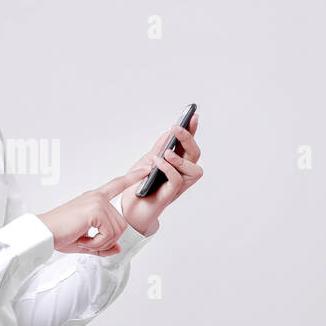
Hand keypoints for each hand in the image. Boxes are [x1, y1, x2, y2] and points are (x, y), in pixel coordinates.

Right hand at [38, 165, 155, 256]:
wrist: (43, 234)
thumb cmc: (59, 234)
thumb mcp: (85, 243)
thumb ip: (103, 245)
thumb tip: (118, 248)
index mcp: (93, 200)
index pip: (116, 185)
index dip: (132, 178)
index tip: (146, 169)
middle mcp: (97, 198)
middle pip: (122, 224)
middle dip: (107, 240)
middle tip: (87, 241)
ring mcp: (97, 202)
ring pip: (117, 231)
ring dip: (101, 242)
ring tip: (84, 240)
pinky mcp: (95, 210)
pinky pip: (109, 234)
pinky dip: (97, 243)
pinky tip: (84, 240)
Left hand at [121, 112, 203, 236]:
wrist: (129, 210)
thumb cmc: (140, 187)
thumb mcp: (147, 161)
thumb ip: (160, 148)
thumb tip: (169, 132)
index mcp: (177, 164)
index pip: (188, 145)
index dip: (193, 130)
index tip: (193, 115)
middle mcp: (182, 174)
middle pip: (195, 154)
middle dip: (188, 139)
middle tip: (176, 128)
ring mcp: (178, 185)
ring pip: (194, 169)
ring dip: (181, 157)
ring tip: (167, 152)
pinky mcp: (171, 195)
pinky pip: (177, 179)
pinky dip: (169, 168)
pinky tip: (158, 161)